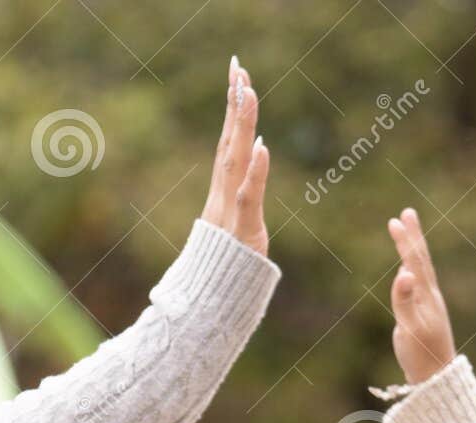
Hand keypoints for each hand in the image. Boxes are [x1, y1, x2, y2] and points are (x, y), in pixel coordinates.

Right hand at [200, 56, 269, 256]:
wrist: (212, 302)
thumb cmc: (226, 266)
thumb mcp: (234, 226)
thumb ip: (240, 193)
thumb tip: (251, 158)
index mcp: (222, 192)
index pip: (229, 141)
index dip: (233, 108)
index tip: (237, 74)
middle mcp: (223, 195)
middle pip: (230, 141)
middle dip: (234, 103)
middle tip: (238, 68)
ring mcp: (231, 211)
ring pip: (237, 161)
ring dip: (242, 126)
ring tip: (248, 93)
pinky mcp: (244, 230)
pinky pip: (248, 198)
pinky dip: (255, 172)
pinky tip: (263, 147)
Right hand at [387, 207, 456, 384]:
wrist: (437, 378)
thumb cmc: (422, 355)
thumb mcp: (410, 328)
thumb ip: (405, 301)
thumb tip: (404, 273)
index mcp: (426, 296)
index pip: (415, 261)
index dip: (406, 241)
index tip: (397, 219)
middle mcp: (430, 296)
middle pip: (421, 260)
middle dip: (413, 237)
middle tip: (407, 213)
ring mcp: (428, 306)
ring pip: (421, 271)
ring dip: (412, 251)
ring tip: (406, 235)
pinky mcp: (423, 316)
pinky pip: (418, 285)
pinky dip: (412, 271)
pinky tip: (408, 272)